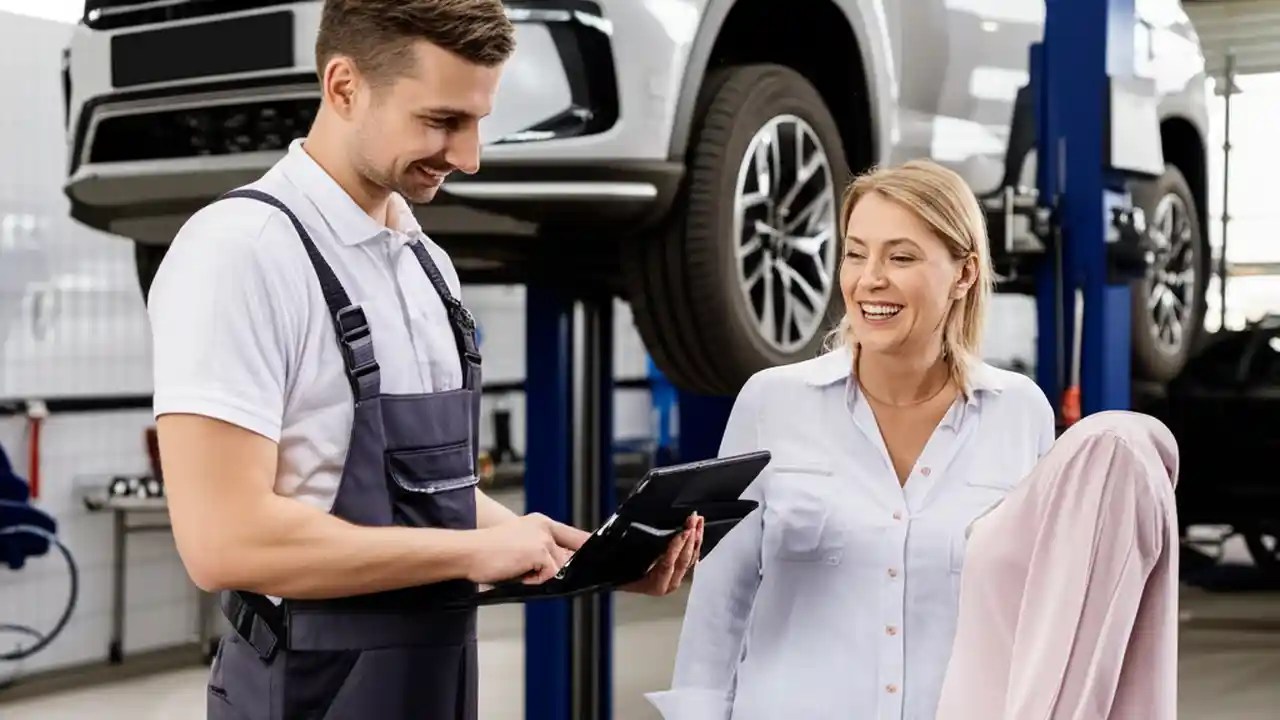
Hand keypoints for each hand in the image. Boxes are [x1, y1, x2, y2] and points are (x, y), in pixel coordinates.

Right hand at [464, 513, 590, 585]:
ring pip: (559, 568)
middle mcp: (544, 527)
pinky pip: (549, 576)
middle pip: (569, 555)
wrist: (468, 552)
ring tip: (519, 573)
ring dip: (542, 578)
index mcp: (539, 523)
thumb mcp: (517, 547)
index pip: (573, 534)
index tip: (598, 555)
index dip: (585, 546)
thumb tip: (558, 569)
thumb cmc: (486, 553)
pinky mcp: (540, 551)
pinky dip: (535, 582)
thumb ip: (540, 554)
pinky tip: (519, 576)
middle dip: (559, 570)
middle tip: (534, 575)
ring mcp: (543, 539)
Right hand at [621, 513, 703, 595]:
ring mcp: (676, 579)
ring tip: (698, 520)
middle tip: (693, 518)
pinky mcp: (679, 573)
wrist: (615, 579)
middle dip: (690, 538)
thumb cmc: (618, 569)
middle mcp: (668, 584)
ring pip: (690, 558)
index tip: (684, 530)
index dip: (677, 547)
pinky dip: (695, 544)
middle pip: (683, 560)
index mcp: (655, 585)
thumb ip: (639, 552)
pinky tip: (698, 531)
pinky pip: (691, 558)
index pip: (668, 564)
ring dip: (695, 538)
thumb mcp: (626, 563)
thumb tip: (648, 532)